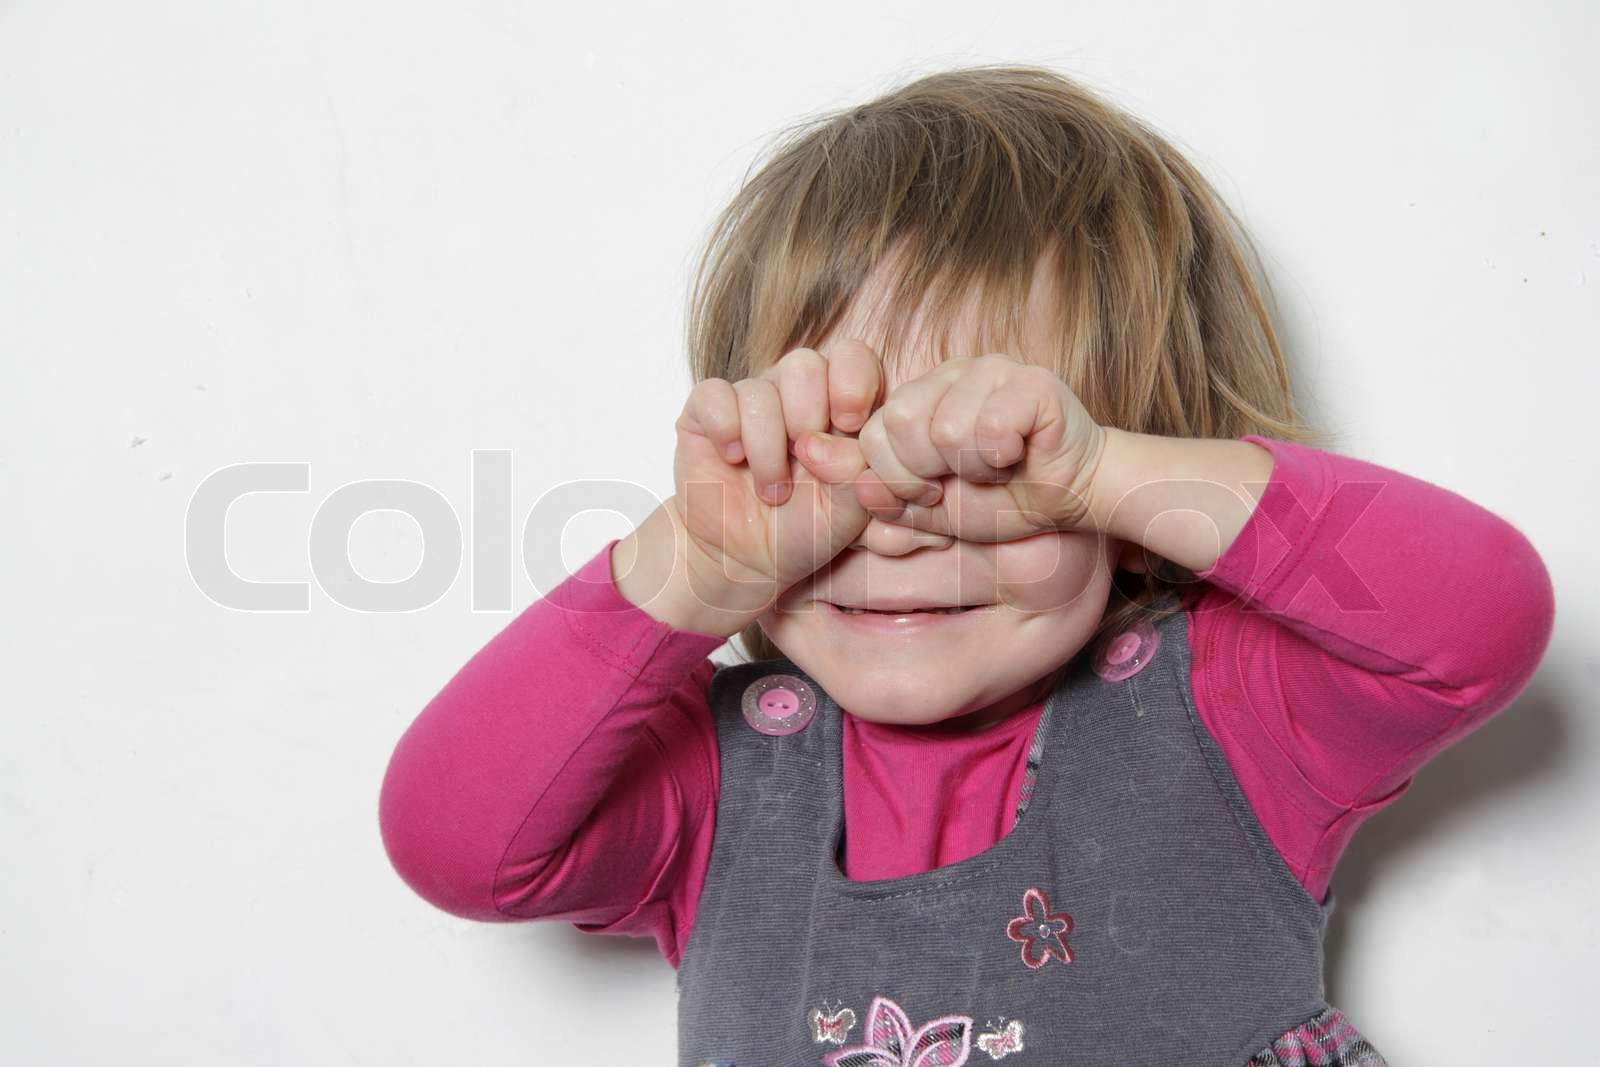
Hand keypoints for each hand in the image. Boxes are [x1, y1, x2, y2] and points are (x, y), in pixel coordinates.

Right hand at [672, 340, 939, 610]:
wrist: (751, 561)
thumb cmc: (807, 529)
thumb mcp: (851, 508)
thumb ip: (862, 468)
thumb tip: (844, 437)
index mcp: (838, 404)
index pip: (852, 358)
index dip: (852, 384)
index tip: (849, 426)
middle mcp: (793, 394)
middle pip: (803, 364)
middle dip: (808, 416)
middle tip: (806, 462)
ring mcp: (748, 401)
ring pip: (758, 390)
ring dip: (768, 447)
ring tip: (773, 490)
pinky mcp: (705, 415)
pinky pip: (713, 396)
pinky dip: (726, 430)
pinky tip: (735, 460)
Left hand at [849, 353, 1109, 541]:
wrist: (1072, 502)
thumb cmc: (999, 500)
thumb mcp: (923, 506)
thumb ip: (869, 486)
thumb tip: (807, 453)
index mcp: (920, 396)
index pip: (872, 432)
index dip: (894, 478)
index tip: (929, 494)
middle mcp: (951, 373)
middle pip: (899, 423)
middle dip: (925, 474)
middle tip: (959, 483)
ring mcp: (992, 371)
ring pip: (944, 428)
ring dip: (969, 470)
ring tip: (992, 469)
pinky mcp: (1032, 383)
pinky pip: (989, 427)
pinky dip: (1000, 460)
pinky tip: (1017, 457)